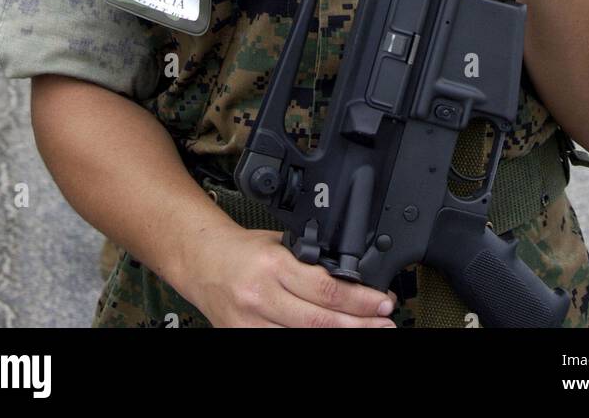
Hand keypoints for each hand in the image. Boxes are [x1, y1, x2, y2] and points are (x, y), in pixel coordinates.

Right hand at [185, 225, 397, 327]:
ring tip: (366, 333)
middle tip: (385, 323)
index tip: (382, 301)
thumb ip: (307, 261)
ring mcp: (252, 323)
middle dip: (359, 324)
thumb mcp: (278, 243)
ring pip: (303, 338)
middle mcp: (262, 296)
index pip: (325, 288)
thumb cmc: (242, 250)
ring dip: (340, 336)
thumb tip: (350, 276)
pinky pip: (282, 344)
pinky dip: (309, 343)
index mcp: (273, 265)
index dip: (359, 299)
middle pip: (319, 320)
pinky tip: (331, 338)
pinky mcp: (243, 338)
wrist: (202, 263)